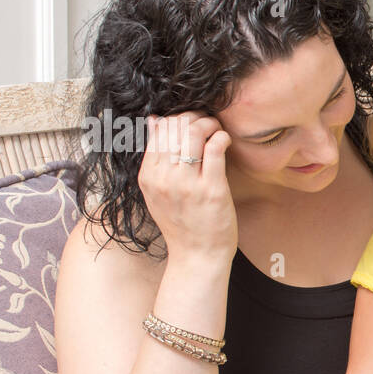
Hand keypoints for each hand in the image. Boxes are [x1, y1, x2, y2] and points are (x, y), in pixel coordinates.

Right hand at [138, 111, 238, 261]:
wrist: (197, 256)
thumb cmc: (182, 223)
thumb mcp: (157, 191)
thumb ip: (155, 158)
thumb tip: (154, 120)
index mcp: (148, 176)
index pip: (159, 130)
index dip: (177, 119)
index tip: (191, 122)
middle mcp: (164, 179)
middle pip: (176, 127)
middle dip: (194, 117)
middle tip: (207, 121)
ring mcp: (187, 184)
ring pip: (194, 133)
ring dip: (209, 124)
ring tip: (216, 129)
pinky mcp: (212, 190)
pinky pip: (215, 149)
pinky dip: (221, 137)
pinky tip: (225, 140)